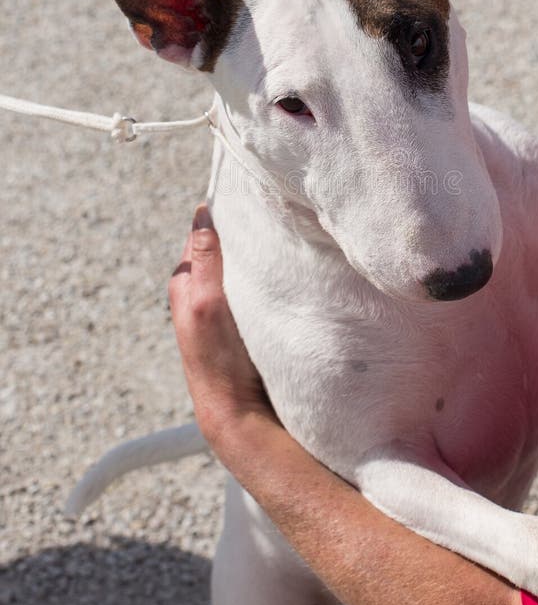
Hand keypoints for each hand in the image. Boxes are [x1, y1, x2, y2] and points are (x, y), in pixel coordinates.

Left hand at [169, 204, 276, 448]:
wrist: (238, 409)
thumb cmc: (216, 359)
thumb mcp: (206, 304)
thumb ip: (203, 261)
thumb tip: (202, 213)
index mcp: (186, 282)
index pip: (202, 232)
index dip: (223, 212)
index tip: (249, 194)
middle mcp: (203, 290)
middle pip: (224, 245)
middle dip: (243, 229)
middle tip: (271, 211)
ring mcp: (225, 304)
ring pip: (241, 264)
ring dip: (258, 251)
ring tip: (281, 234)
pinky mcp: (245, 317)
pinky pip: (255, 282)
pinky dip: (266, 271)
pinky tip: (284, 268)